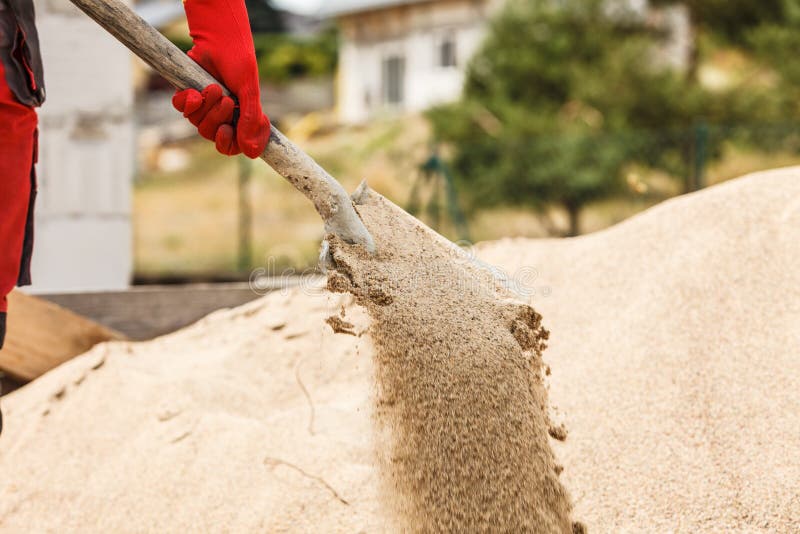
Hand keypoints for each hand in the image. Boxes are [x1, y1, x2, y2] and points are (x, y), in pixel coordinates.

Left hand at [173, 0, 270, 157]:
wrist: (219, 39)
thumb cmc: (239, 62)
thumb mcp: (249, 91)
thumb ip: (250, 120)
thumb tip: (251, 151)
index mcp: (239, 119)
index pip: (231, 146)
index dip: (227, 144)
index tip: (228, 130)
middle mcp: (221, 115)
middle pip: (211, 135)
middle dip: (216, 119)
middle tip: (226, 101)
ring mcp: (204, 106)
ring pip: (196, 123)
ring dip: (206, 107)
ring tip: (214, 87)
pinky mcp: (189, 94)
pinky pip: (182, 109)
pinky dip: (187, 103)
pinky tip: (194, 93)